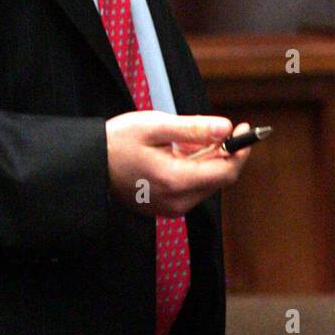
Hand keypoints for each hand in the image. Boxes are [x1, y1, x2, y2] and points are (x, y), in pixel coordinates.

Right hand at [106, 112, 252, 216]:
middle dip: (223, 152)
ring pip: (206, 182)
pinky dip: (194, 168)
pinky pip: (192, 188)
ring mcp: (171, 207)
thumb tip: (227, 128)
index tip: (245, 128)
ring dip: (207, 159)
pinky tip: (178, 151)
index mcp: (176, 181)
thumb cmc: (118, 142)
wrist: (90, 165)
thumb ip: (194, 128)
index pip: (226, 172)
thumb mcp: (156, 126)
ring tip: (185, 138)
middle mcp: (177, 201)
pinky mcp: (165, 207)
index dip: (240, 150)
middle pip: (218, 178)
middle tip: (216, 127)